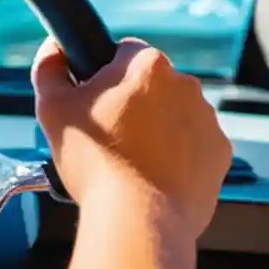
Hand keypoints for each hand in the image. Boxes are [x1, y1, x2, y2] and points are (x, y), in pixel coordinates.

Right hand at [32, 36, 230, 236]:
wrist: (138, 219)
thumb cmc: (96, 164)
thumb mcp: (53, 108)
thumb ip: (49, 68)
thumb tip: (54, 49)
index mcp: (147, 65)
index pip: (123, 52)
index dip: (104, 75)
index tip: (95, 101)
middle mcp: (185, 85)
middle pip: (152, 84)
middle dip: (133, 103)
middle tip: (109, 135)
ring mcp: (207, 120)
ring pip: (174, 115)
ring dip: (157, 128)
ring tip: (131, 161)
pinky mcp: (219, 154)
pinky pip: (195, 146)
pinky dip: (178, 156)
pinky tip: (153, 174)